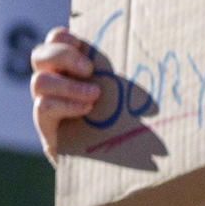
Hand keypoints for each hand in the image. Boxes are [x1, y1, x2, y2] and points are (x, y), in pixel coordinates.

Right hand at [25, 29, 125, 160]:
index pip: (55, 40)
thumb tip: (166, 48)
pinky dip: (66, 105)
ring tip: (94, 95)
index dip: (63, 38)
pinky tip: (87, 110)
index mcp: (73, 68)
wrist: (120, 167)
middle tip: (89, 69)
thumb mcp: (131, 92)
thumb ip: (130, 74)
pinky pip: (43, 108)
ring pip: (38, 82)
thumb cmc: (133, 123)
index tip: (84, 45)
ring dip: (67, 85)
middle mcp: (55, 83)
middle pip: (39, 55)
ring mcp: (47, 105)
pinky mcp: (47, 130)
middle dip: (62, 56)